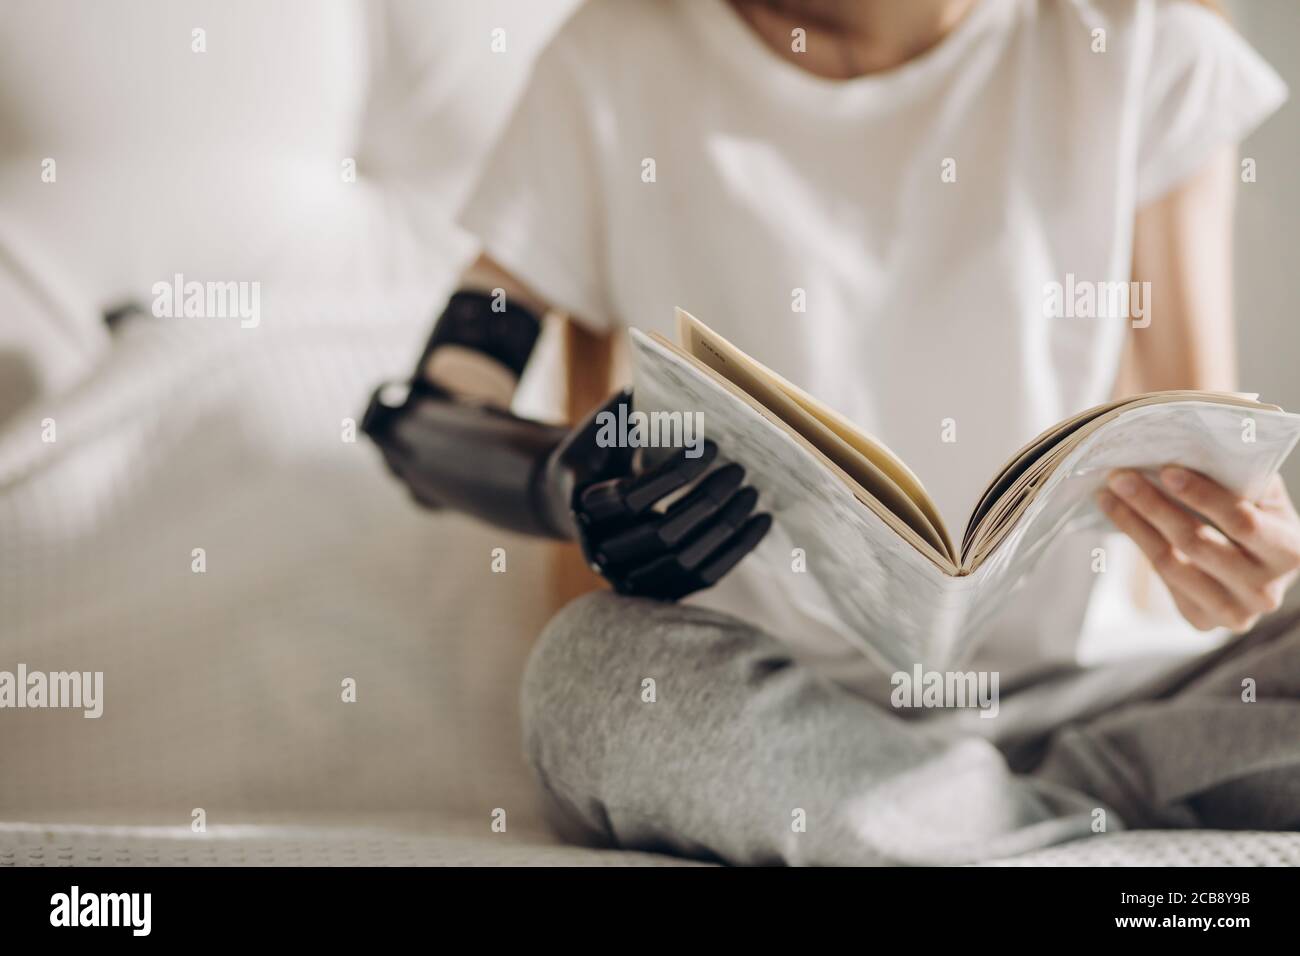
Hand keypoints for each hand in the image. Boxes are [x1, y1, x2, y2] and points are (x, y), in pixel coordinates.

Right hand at [543, 390, 771, 599]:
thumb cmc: (596, 456)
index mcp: (583, 506)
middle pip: (661, 532)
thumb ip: (625, 410)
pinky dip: (735, 551)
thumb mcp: (600, 429)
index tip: (710, 445)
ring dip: (725, 527)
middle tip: (739, 470)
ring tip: (752, 494)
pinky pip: (700, 577)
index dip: (674, 473)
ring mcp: (626, 577)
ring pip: (684, 560)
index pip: (631, 497)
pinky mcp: (654, 589)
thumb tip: (671, 382)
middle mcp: (600, 549)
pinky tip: (760, 522)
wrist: (576, 502)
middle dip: (706, 500)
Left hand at [1097, 467, 1299, 631]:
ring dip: (1133, 525)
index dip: (1202, 495)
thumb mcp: (1265, 498)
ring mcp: (1234, 612)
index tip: (1166, 469)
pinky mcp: (1203, 621)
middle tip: (1120, 477)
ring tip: (1108, 495)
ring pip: (1170, 564)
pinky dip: (1138, 544)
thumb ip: (1241, 476)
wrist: (1263, 570)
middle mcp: (1265, 591)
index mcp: (1290, 552)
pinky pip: (1162, 579)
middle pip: (1196, 543)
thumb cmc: (1262, 519)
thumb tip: (1192, 448)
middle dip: (1153, 506)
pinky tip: (1119, 517)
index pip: (1241, 521)